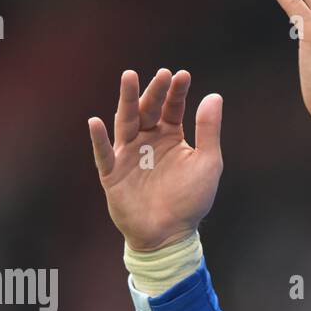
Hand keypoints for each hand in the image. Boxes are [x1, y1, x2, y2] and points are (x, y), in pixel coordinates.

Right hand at [88, 69, 223, 250]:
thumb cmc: (190, 201)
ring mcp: (128, 155)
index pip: (171, 108)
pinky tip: (96, 122)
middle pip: (148, 110)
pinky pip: (103, 154)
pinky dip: (99, 139)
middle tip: (161, 74)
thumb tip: (215, 96)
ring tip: (129, 77)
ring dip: (127, 101)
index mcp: (170, 137)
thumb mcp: (207, 164)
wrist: (171, 235)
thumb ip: (209, 131)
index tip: (182, 75)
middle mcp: (147, 141)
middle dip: (154, 91)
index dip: (176, 92)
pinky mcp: (112, 173)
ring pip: (126, 122)